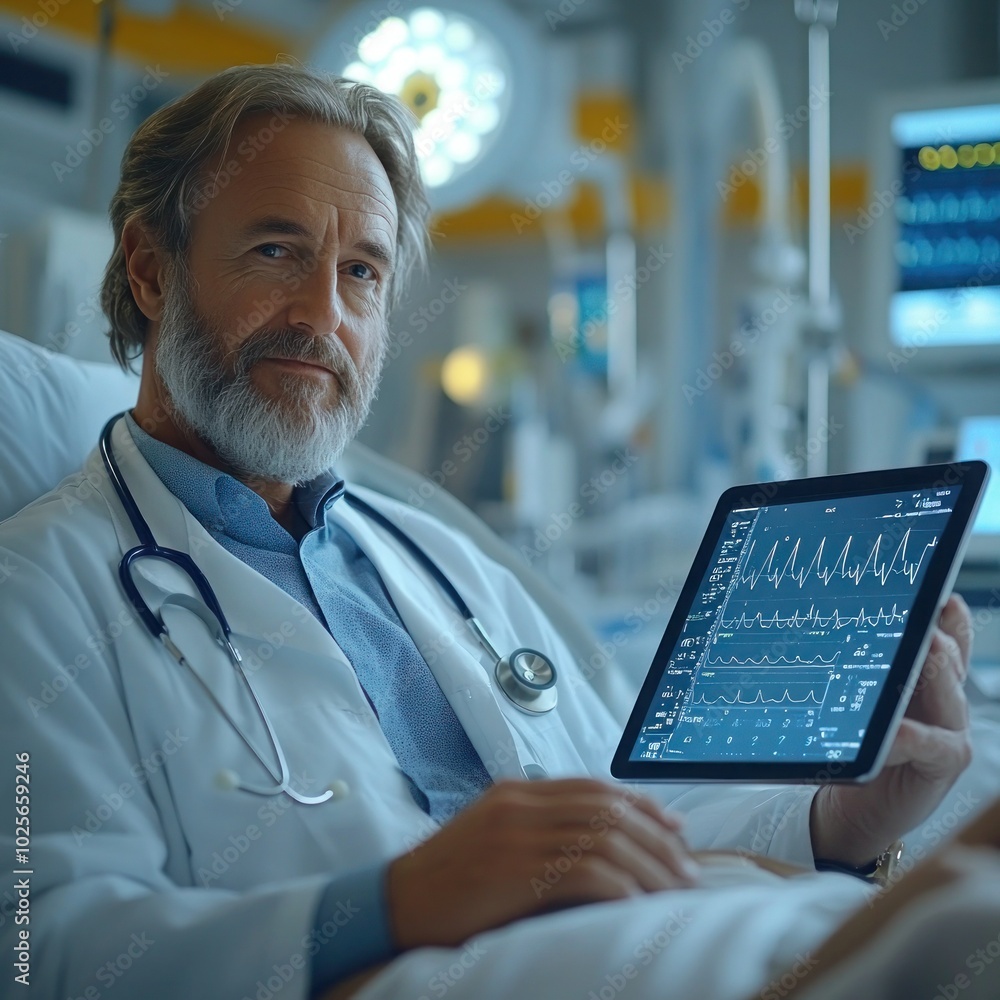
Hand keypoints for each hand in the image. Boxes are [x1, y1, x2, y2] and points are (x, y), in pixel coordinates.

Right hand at [386, 778, 698, 949]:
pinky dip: (620, 885)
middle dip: (656, 837)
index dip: (641, 804)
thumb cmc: (446, 882)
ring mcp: (518, 833)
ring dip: (649, 864)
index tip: (673, 826)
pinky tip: (638, 903)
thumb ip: (536, 833)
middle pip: (607, 809)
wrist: (395, 904)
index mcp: (516, 793)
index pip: (594, 787)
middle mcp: (521, 804)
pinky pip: (585, 869)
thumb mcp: (491, 840)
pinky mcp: (516, 868)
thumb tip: (596, 852)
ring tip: (675, 890)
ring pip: (605, 837)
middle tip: (687, 867)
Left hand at [810, 594, 973, 865]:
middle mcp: (945, 697)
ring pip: (947, 691)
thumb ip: (863, 664)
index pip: (946, 632)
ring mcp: (949, 729)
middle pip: (946, 656)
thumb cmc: (855, 745)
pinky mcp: (943, 763)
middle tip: (917, 617)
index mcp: (927, 675)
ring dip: (931, 670)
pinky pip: (933, 744)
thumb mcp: (859, 699)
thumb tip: (839, 617)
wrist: (853, 805)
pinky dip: (912, 735)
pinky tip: (896, 731)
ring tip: (923, 648)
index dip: (945, 613)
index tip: (934, 591)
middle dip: (932, 633)